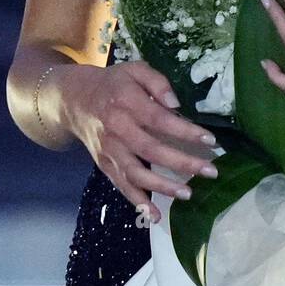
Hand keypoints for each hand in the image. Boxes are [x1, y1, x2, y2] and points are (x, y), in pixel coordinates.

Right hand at [55, 61, 219, 223]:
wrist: (74, 100)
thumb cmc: (113, 84)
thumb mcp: (134, 70)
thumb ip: (157, 82)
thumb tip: (176, 104)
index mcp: (126, 102)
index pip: (159, 119)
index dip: (185, 131)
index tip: (210, 141)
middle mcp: (117, 128)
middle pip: (151, 149)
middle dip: (183, 163)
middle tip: (210, 171)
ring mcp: (109, 150)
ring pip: (136, 173)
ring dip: (162, 186)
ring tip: (188, 194)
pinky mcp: (104, 165)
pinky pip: (121, 186)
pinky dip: (137, 202)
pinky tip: (155, 215)